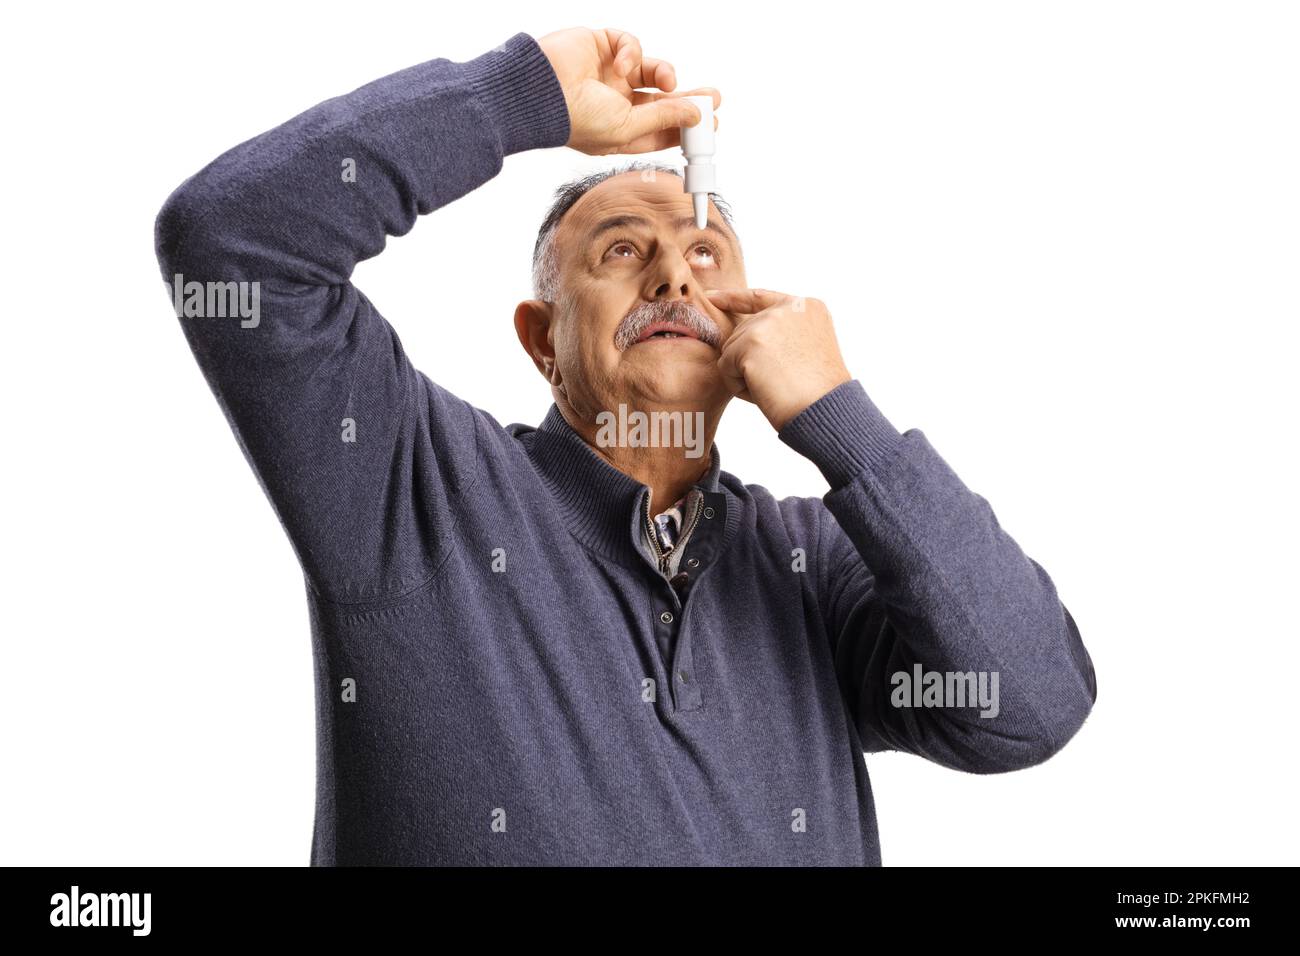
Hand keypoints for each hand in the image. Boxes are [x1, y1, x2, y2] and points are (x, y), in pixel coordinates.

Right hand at [537, 27, 719, 155]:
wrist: (539, 90)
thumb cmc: (575, 119)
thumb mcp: (626, 128)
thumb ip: (663, 119)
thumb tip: (696, 114)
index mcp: (618, 131)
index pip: (659, 130)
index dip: (685, 127)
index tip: (710, 124)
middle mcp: (615, 104)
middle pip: (661, 101)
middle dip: (687, 98)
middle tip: (713, 96)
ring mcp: (608, 75)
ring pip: (650, 71)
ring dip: (664, 74)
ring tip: (667, 80)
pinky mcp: (602, 47)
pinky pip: (629, 45)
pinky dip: (631, 51)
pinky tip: (622, 63)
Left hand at [707, 288, 852, 430]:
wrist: (824, 410)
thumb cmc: (818, 393)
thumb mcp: (808, 349)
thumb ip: (780, 334)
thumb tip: (741, 337)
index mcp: (807, 307)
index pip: (761, 298)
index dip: (734, 298)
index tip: (713, 297)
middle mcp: (787, 308)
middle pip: (742, 331)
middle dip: (750, 361)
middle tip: (781, 382)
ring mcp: (768, 323)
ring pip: (731, 350)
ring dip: (745, 375)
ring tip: (776, 387)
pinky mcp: (749, 343)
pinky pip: (725, 367)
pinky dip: (739, 387)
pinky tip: (763, 392)